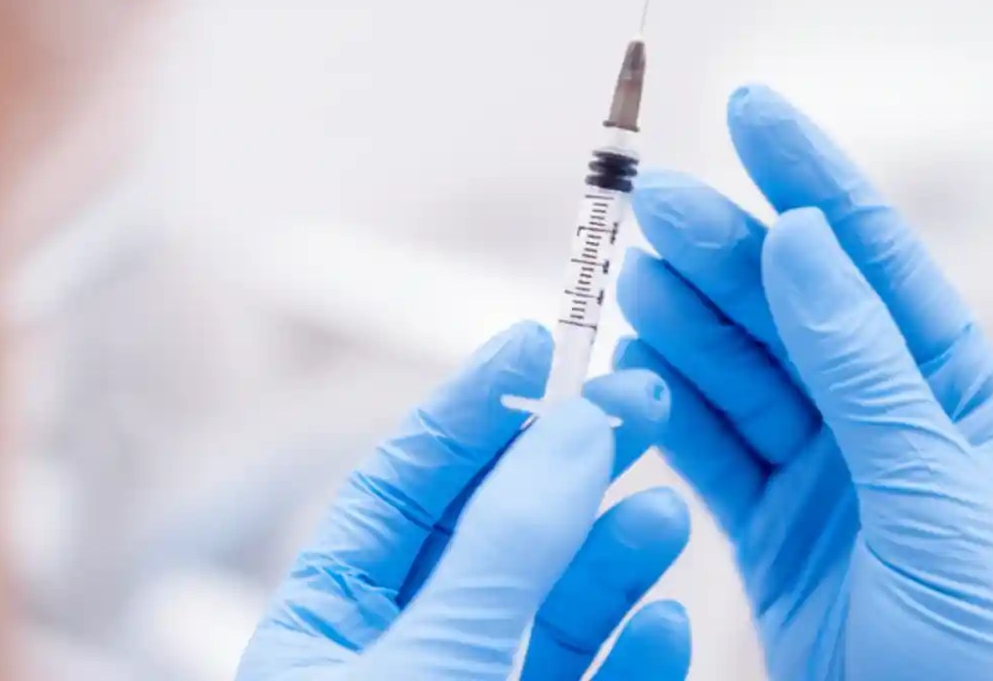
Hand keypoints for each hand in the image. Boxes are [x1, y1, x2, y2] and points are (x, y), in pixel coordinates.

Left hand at [236, 322, 692, 680]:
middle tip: (637, 401)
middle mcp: (398, 655)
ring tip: (666, 509)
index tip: (533, 342)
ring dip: (610, 558)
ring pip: (547, 610)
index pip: (400, 487)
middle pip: (490, 536)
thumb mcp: (433, 658)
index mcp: (325, 624)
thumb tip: (576, 425)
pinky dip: (631, 653)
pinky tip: (664, 620)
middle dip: (565, 470)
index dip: (469, 409)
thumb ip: (506, 546)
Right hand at [614, 86, 992, 679]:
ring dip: (687, 321)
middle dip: (725, 249)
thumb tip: (802, 241)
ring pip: (740, 373)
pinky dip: (670, 404)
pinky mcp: (766, 529)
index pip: (874, 263)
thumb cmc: (978, 650)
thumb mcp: (931, 493)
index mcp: (957, 398)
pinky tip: (636, 361)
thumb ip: (861, 366)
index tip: (749, 112)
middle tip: (653, 199)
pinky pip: (710, 445)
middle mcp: (886, 422)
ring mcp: (822, 474)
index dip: (811, 180)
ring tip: (633, 274)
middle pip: (790, 310)